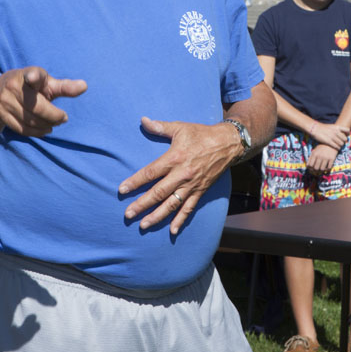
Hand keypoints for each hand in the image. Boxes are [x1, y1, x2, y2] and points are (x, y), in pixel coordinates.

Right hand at [0, 67, 86, 136]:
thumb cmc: (30, 87)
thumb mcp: (46, 83)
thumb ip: (65, 87)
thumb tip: (85, 86)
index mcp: (27, 75)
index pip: (31, 76)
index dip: (32, 77)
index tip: (32, 77)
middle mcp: (13, 86)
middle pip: (37, 108)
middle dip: (54, 116)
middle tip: (63, 118)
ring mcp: (4, 101)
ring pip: (30, 120)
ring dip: (47, 125)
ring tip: (55, 123)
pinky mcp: (0, 114)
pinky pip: (22, 129)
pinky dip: (36, 132)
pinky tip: (45, 129)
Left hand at [120, 118, 241, 234]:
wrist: (228, 143)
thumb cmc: (201, 134)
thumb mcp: (180, 127)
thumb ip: (160, 127)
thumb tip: (142, 120)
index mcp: (174, 158)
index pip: (150, 173)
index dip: (135, 182)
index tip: (122, 190)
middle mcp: (182, 174)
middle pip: (158, 193)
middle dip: (142, 204)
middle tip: (128, 214)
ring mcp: (192, 185)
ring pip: (172, 204)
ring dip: (157, 216)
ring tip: (143, 225)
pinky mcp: (200, 191)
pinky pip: (189, 208)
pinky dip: (181, 220)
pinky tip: (172, 231)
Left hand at [306, 143, 337, 173]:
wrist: (331, 143)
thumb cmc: (321, 147)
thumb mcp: (315, 151)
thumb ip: (311, 157)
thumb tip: (308, 166)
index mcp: (314, 154)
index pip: (310, 165)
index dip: (310, 169)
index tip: (311, 169)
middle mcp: (320, 156)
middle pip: (315, 168)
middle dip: (315, 171)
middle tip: (317, 170)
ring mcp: (326, 157)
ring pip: (322, 169)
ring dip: (321, 171)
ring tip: (322, 169)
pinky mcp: (332, 158)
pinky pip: (329, 167)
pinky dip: (327, 169)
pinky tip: (327, 168)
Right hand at [309, 122, 349, 149]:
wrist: (315, 128)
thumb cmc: (323, 128)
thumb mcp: (332, 126)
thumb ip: (337, 129)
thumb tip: (342, 133)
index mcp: (337, 127)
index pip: (347, 130)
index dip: (348, 134)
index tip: (346, 136)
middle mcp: (336, 132)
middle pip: (345, 138)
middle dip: (344, 141)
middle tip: (342, 142)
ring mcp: (332, 137)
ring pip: (341, 143)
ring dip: (341, 145)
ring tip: (339, 146)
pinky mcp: (328, 141)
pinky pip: (336, 146)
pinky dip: (338, 148)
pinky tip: (337, 148)